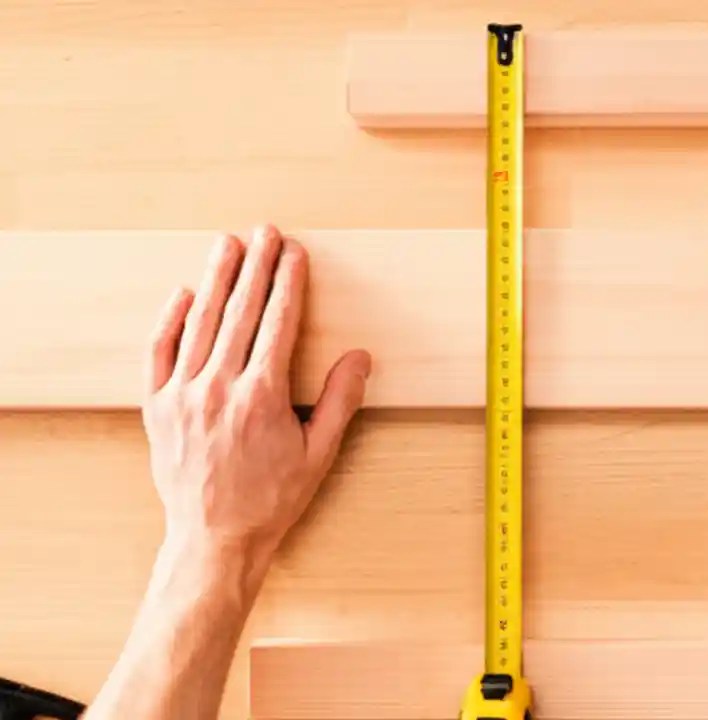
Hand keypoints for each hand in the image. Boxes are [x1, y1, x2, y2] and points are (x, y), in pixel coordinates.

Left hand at [143, 225, 370, 562]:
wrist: (214, 539)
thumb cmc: (271, 500)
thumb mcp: (319, 455)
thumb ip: (339, 402)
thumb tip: (360, 358)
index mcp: (261, 397)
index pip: (278, 323)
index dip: (289, 283)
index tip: (295, 254)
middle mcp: (218, 388)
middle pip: (240, 312)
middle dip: (256, 267)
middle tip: (266, 232)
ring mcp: (182, 396)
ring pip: (200, 323)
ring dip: (216, 279)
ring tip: (227, 245)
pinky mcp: (157, 408)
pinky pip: (159, 352)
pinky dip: (170, 319)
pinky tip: (183, 293)